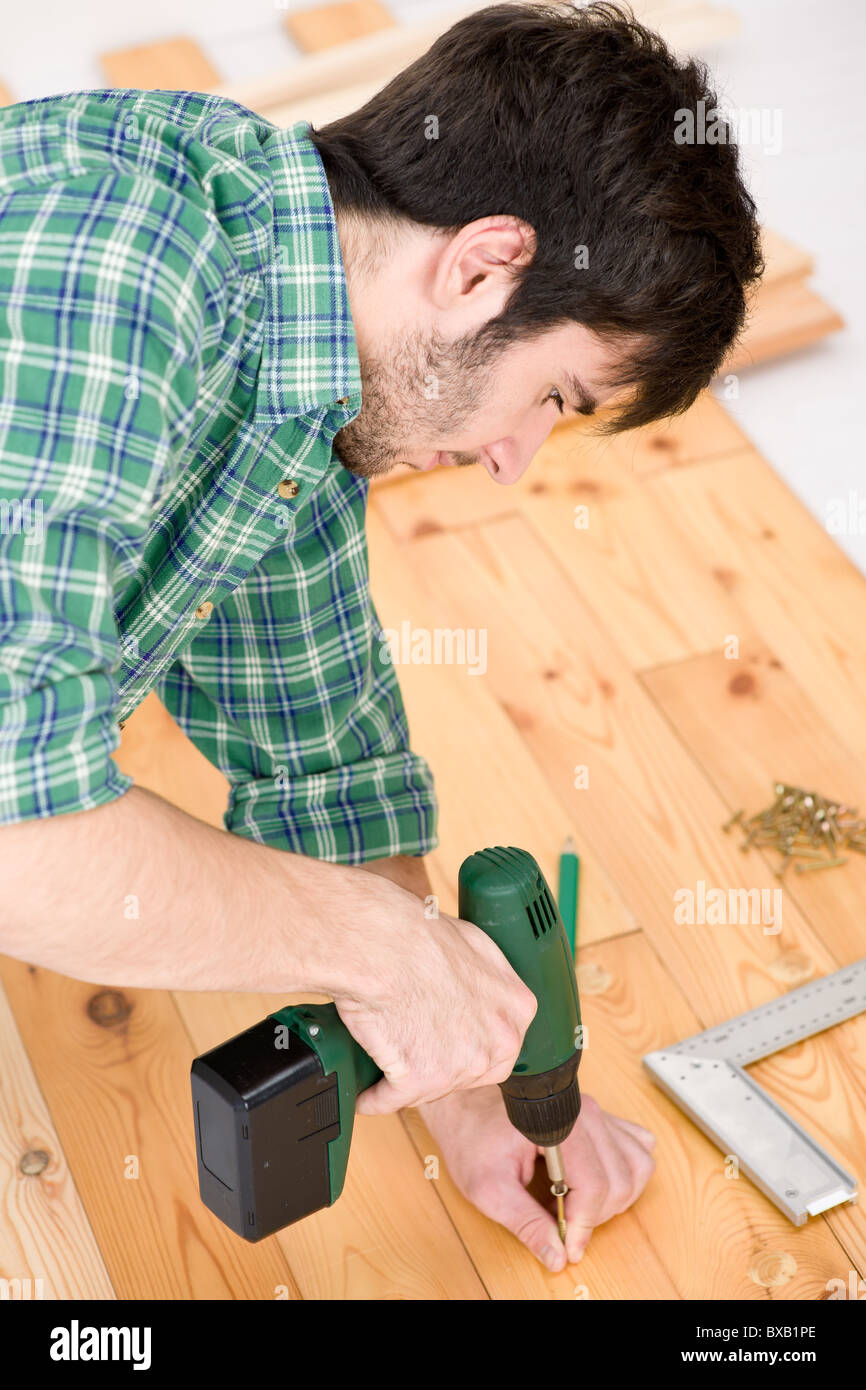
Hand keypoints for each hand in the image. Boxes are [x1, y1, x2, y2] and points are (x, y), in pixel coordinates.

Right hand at [332, 880, 536, 1114]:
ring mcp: (462, 1065)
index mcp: (517, 1008)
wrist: (381, 944)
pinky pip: (390, 1099)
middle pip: (470, 1070)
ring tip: (384, 1064)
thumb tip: (475, 988)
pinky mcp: (420, 1081)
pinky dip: (372, 1097)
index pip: (499, 1043)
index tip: (447, 1040)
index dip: (468, 1041)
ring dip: (407, 1081)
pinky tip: (364, 1091)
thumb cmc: (419, 935)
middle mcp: (499, 1041)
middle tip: (415, 1050)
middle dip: (442, 1066)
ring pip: (431, 1088)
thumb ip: (487, 979)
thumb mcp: (474, 945)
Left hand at [418, 1085, 655, 1269]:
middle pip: (620, 1180)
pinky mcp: (602, 1119)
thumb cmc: (472, 1136)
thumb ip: (524, 1224)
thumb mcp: (488, 1188)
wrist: (466, 1104)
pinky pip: (638, 1148)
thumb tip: (556, 1257)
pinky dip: (628, 1175)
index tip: (567, 1247)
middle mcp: (585, 1112)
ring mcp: (597, 1112)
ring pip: (638, 1165)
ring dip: (617, 1198)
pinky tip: (598, 1186)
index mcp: (558, 1123)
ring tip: (580, 1208)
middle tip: (564, 1228)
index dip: (582, 1225)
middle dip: (596, 1215)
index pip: (595, 1184)